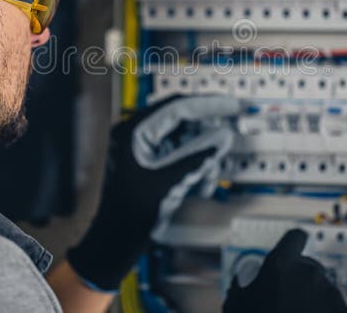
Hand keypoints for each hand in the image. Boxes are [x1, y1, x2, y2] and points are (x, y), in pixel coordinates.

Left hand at [67, 94, 240, 291]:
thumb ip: (197, 156)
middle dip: (206, 134)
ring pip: (183, 138)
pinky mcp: (150, 161)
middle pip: (181, 120)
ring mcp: (143, 147)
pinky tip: (201, 183)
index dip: (208, 104)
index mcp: (133, 131)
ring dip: (202, 155)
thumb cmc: (130, 213)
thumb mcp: (169, 181)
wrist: (115, 241)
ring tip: (209, 175)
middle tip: (226, 137)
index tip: (231, 104)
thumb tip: (221, 137)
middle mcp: (136, 133)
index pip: (176, 107)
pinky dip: (194, 165)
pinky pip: (179, 153)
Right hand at [223, 229, 346, 312]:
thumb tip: (240, 290)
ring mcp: (330, 293)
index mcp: (281, 266)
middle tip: (287, 299)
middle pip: (309, 265)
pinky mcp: (343, 310)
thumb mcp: (237, 308)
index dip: (293, 244)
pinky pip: (334, 306)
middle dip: (300, 279)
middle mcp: (309, 274)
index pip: (295, 237)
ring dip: (312, 299)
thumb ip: (240, 292)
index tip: (290, 251)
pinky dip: (325, 312)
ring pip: (322, 288)